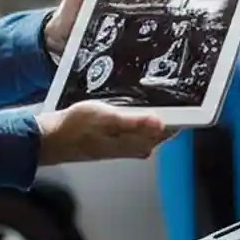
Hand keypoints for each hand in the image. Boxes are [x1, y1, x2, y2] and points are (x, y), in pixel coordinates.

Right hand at [36, 101, 172, 165]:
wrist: (52, 139)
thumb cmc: (75, 129)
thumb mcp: (105, 118)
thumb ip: (133, 121)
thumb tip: (159, 122)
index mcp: (135, 142)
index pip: (168, 131)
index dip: (180, 116)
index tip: (187, 99)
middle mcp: (133, 146)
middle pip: (160, 131)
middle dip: (169, 114)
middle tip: (173, 92)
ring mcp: (123, 145)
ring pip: (147, 130)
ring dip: (153, 115)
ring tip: (156, 96)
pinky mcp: (114, 140)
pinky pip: (135, 129)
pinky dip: (138, 118)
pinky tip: (132, 108)